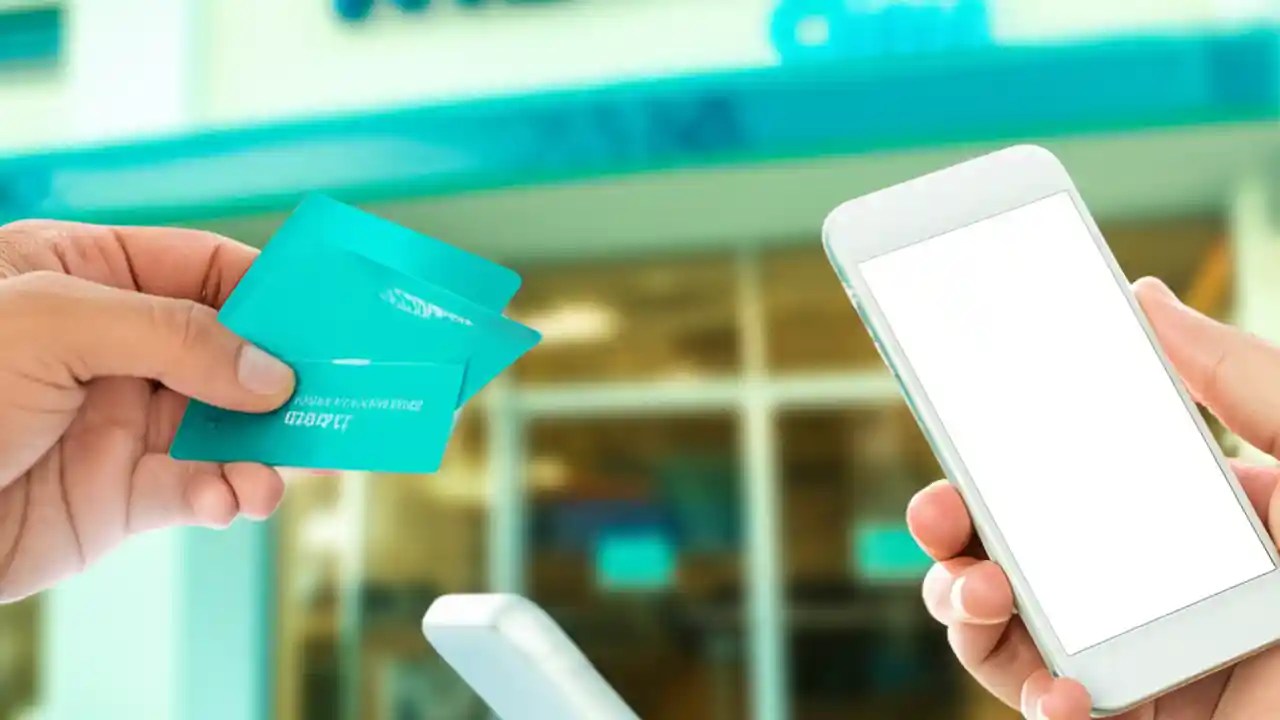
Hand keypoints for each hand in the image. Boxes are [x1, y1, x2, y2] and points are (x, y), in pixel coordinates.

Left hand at [0, 220, 294, 600]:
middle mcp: (114, 349)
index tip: (330, 315)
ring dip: (269, 449)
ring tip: (290, 467)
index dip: (270, 290)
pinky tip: (232, 501)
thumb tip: (272, 372)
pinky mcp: (120, 497)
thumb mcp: (53, 323)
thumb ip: (173, 336)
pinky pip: (198, 492)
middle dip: (288, 374)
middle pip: (232, 352)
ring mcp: (121, 424)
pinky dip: (228, 497)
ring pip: (228, 429)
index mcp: (88, 276)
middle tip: (346, 394)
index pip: (204, 269)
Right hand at [907, 278, 1279, 718]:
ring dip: (964, 608)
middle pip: (1010, 552)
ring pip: (1004, 632)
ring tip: (981, 596)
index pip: (1065, 478)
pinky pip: (1049, 716)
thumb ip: (1245, 380)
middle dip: (952, 533)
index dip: (997, 459)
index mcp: (1182, 517)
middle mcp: (1145, 587)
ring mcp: (1133, 663)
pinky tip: (1061, 695)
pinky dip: (1036, 708)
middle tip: (936, 513)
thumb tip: (1145, 297)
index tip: (955, 430)